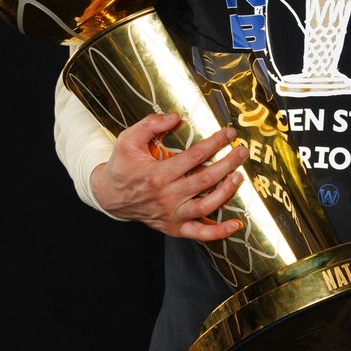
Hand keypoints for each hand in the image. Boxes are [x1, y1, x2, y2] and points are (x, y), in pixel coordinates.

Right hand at [90, 112, 248, 240]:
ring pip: (207, 205)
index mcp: (158, 174)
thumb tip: (176, 116)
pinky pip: (200, 234)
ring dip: (227, 191)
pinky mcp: (174, 227)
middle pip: (206, 180)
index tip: (229, 133)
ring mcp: (172, 214)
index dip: (215, 143)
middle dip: (228, 163)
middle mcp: (167, 196)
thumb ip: (151, 124)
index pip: (194, 156)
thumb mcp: (128, 139)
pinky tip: (236, 225)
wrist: (109, 196)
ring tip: (240, 176)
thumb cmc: (122, 166)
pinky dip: (219, 232)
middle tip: (242, 151)